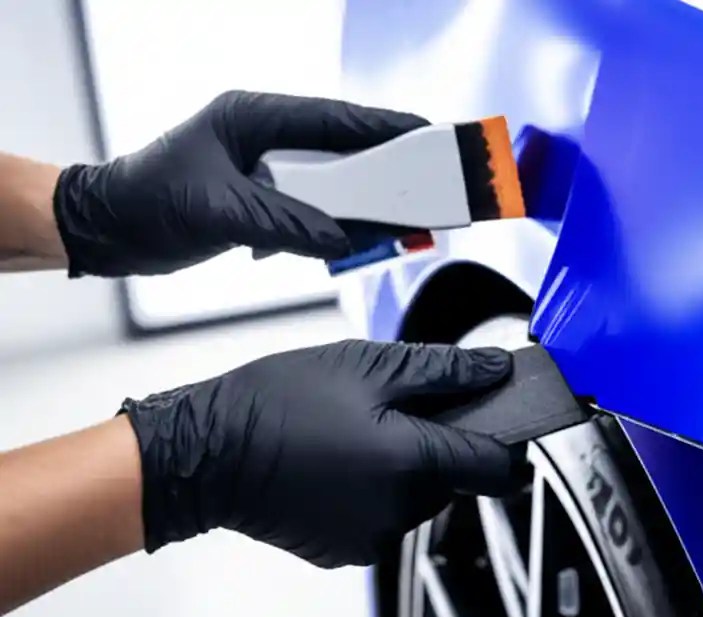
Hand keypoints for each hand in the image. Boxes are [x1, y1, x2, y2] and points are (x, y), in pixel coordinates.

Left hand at [54, 91, 426, 276]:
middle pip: (341, 153)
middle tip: (427, 189)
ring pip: (332, 186)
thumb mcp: (220, 211)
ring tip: (399, 226)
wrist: (106, 231)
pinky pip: (314, 212)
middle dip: (383, 175)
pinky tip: (353, 243)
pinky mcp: (264, 200)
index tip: (427, 135)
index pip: (334, 119)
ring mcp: (265, 170)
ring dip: (360, 209)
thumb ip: (285, 223)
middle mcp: (265, 138)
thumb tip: (341, 240)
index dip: (384, 128)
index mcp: (253, 117)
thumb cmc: (145, 202)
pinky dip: (333, 229)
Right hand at [123, 340, 518, 567]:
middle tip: (398, 407)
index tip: (511, 418)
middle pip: (457, 479)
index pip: (497, 467)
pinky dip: (375, 491)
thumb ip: (445, 372)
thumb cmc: (275, 403)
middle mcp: (399, 511)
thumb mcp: (368, 366)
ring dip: (408, 467)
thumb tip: (497, 371)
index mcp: (412, 464)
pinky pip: (383, 517)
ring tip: (356, 431)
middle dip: (443, 443)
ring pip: (420, 498)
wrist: (200, 454)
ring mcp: (371, 537)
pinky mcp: (344, 550)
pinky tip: (337, 461)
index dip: (512, 440)